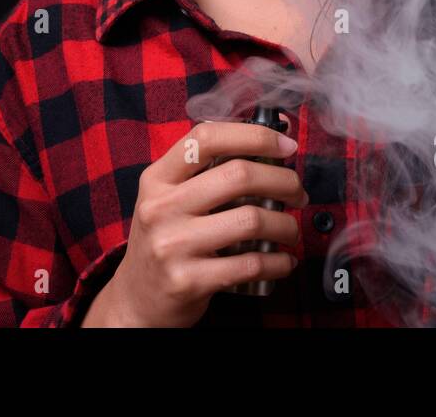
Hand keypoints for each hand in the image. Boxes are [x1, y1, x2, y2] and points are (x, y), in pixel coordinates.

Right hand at [81, 119, 306, 326]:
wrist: (137, 300)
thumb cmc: (165, 240)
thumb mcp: (167, 199)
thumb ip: (204, 173)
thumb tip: (268, 144)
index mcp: (157, 178)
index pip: (207, 138)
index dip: (254, 136)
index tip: (286, 146)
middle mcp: (161, 207)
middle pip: (239, 175)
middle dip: (284, 181)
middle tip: (298, 194)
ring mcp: (173, 245)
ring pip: (252, 219)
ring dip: (286, 225)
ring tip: (291, 230)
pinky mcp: (189, 280)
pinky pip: (251, 264)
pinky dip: (279, 262)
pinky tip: (283, 261)